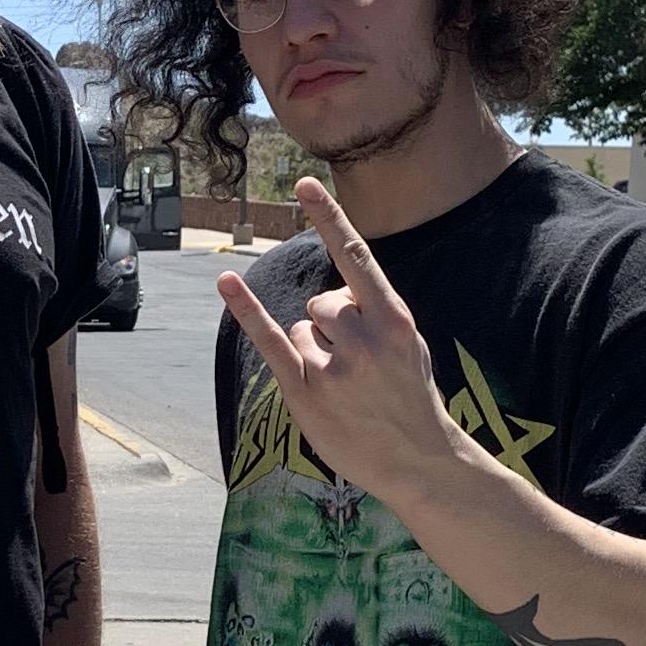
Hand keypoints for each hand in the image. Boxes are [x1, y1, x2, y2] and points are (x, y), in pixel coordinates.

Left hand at [216, 177, 458, 503]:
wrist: (419, 460)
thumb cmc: (411, 397)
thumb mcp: (408, 345)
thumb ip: (372, 312)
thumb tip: (330, 297)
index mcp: (393, 318)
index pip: (355, 256)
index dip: (328, 218)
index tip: (303, 184)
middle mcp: (362, 337)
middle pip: (321, 302)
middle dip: (332, 327)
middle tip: (359, 368)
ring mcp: (334, 366)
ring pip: (302, 329)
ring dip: (316, 352)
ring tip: (347, 390)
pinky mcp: (306, 391)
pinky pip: (271, 341)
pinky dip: (247, 312)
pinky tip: (226, 283)